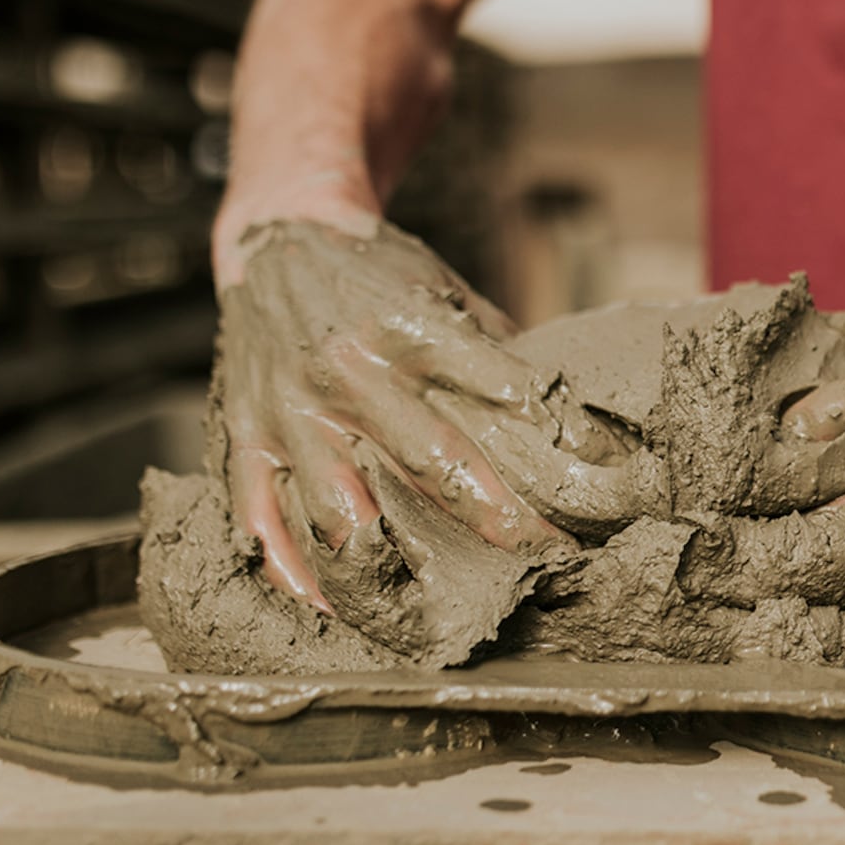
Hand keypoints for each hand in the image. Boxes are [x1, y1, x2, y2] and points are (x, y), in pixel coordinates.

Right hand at [217, 218, 657, 611]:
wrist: (280, 238)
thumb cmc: (381, 277)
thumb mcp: (447, 291)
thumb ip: (497, 352)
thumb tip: (565, 415)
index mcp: (413, 329)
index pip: (500, 390)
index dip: (554, 439)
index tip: (597, 485)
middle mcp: (353, 373)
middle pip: (432, 460)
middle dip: (494, 516)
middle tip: (545, 556)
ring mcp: (295, 410)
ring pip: (341, 504)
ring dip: (391, 561)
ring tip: (438, 606)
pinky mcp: (248, 435)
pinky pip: (260, 513)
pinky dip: (291, 566)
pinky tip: (328, 603)